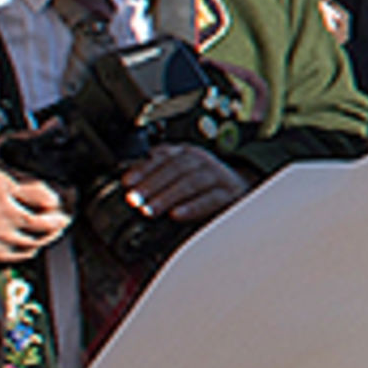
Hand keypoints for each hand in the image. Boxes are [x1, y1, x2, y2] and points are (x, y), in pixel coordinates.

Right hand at [0, 145, 67, 263]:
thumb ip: (23, 140)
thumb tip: (54, 128)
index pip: (48, 194)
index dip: (64, 190)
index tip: (67, 185)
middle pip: (51, 220)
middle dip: (66, 210)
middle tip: (69, 201)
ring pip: (42, 239)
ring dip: (55, 228)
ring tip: (56, 216)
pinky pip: (27, 252)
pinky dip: (38, 242)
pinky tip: (37, 230)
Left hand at [116, 143, 250, 224]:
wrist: (241, 191)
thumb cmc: (202, 187)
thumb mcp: (179, 176)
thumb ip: (157, 175)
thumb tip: (128, 184)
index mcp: (186, 153)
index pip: (163, 156)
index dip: (144, 169)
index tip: (127, 183)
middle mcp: (203, 160)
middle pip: (177, 168)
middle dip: (152, 184)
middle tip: (135, 200)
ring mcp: (218, 176)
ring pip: (192, 182)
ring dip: (168, 196)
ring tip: (150, 210)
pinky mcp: (231, 194)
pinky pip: (212, 199)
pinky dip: (193, 207)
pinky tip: (177, 215)